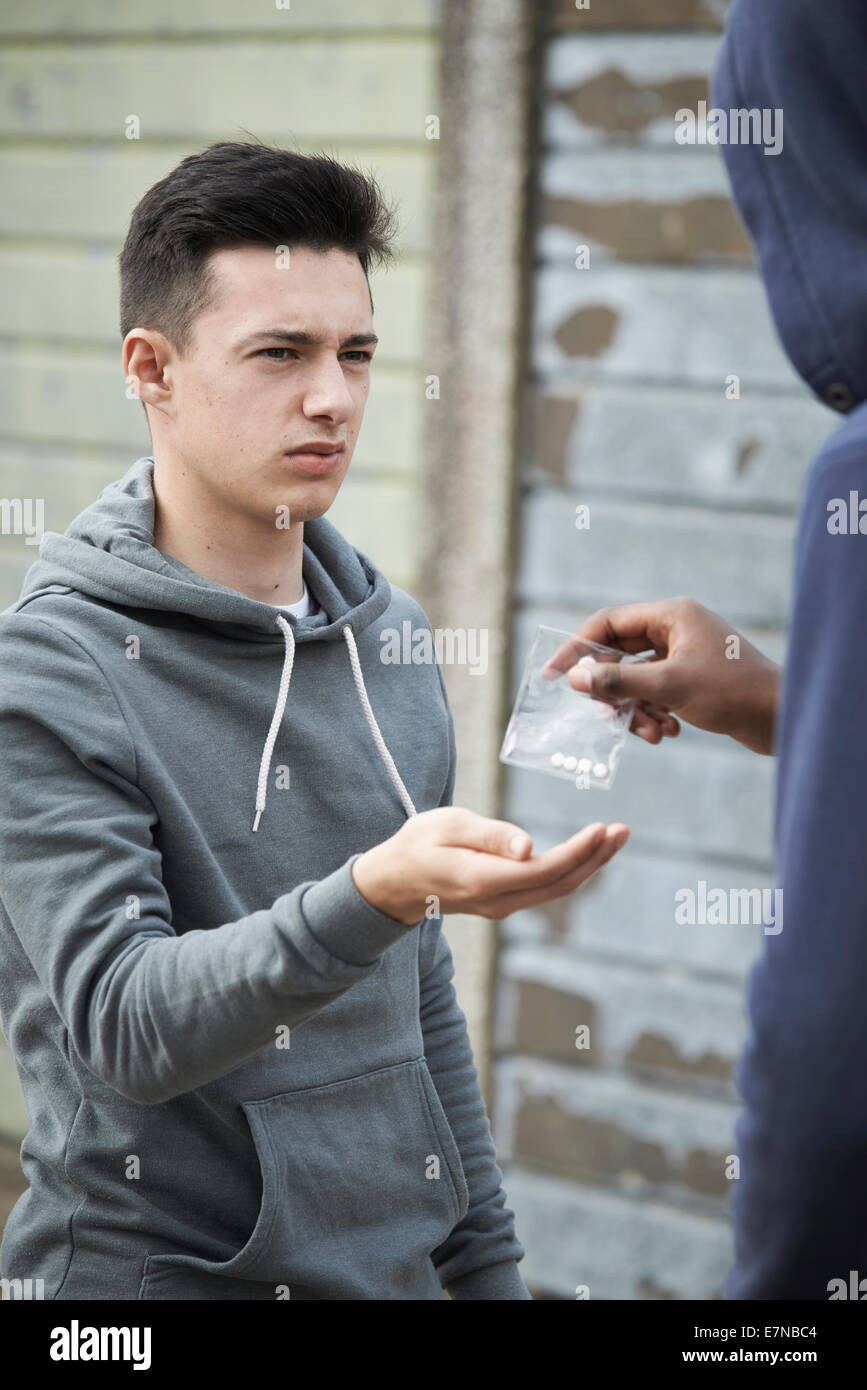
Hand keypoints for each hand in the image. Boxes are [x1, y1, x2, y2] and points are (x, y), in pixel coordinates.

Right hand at [351, 806, 628, 924]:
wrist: (395, 883)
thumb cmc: (418, 845)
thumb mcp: (446, 826)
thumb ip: (489, 835)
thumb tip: (529, 847)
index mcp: (483, 880)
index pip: (543, 870)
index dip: (577, 852)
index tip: (602, 829)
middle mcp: (498, 900)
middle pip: (560, 885)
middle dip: (595, 859)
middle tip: (623, 831)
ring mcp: (503, 905)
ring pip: (556, 889)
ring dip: (589, 865)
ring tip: (614, 837)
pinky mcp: (505, 901)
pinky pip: (546, 888)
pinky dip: (572, 870)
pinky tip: (588, 853)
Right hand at [544, 596, 779, 754]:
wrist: (782, 717)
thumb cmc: (732, 693)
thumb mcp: (668, 687)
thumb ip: (617, 682)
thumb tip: (573, 678)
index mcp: (671, 615)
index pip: (608, 623)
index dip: (576, 648)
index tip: (553, 675)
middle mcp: (676, 628)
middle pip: (620, 655)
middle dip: (613, 691)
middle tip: (607, 716)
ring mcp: (685, 652)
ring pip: (637, 679)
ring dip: (635, 709)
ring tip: (651, 733)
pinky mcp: (692, 677)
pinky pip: (655, 691)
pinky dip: (654, 713)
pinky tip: (669, 732)